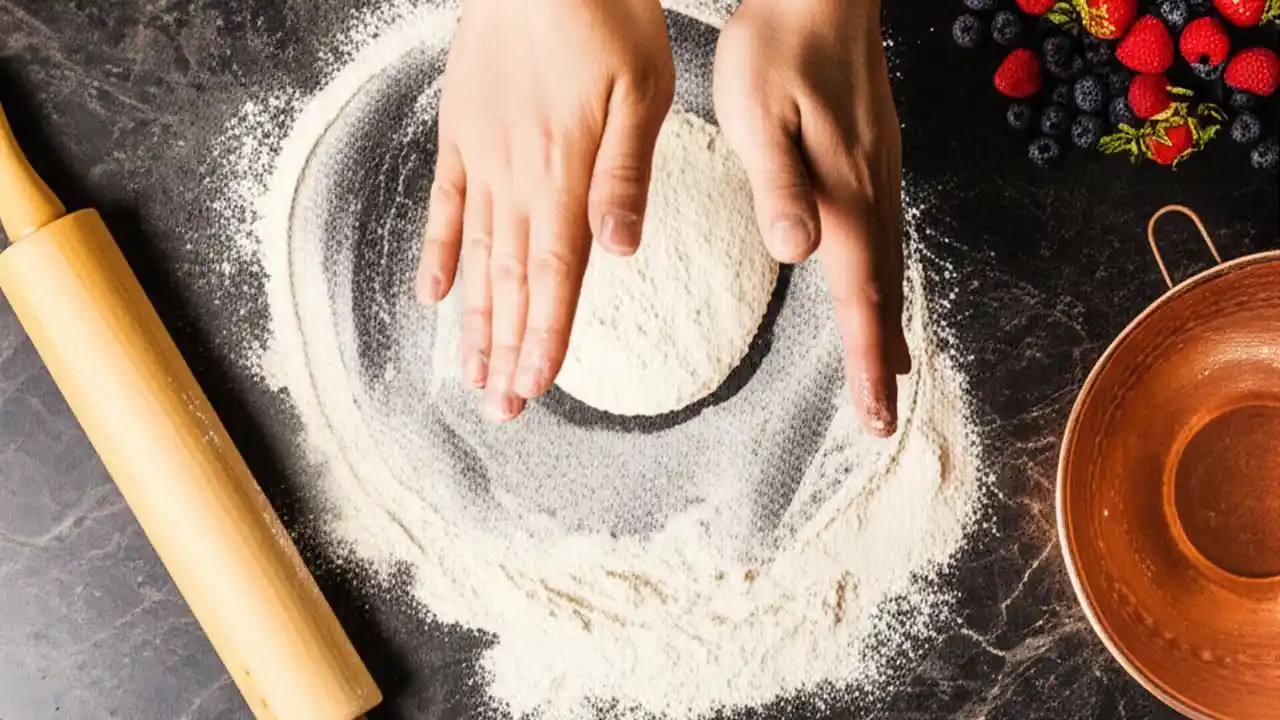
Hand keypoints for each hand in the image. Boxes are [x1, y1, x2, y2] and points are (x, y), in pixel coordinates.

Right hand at [417, 0, 673, 421]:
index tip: (533, 388)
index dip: (543, 337)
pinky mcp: (459, 132)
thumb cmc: (605, 15)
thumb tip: (617, 250)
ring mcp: (480, 157)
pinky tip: (432, 296)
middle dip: (506, 350)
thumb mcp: (642, 90)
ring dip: (474, 319)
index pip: (554, 277)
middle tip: (499, 409)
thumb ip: (625, 173)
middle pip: (510, 282)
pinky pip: (443, 205)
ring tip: (469, 372)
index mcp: (563, 173)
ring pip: (475, 256)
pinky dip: (438, 254)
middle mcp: (515, 177)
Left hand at [713, 0, 909, 436]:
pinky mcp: (874, 154)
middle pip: (883, 289)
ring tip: (886, 368)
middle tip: (882, 413)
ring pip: (888, 262)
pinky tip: (876, 285)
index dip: (865, 358)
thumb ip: (778, 185)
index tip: (875, 413)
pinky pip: (885, 232)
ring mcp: (878, 171)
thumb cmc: (776, 46)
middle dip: (881, 356)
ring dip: (886, 321)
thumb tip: (798, 253)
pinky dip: (884, 276)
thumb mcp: (758, 115)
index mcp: (840, 190)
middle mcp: (870, 189)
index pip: (859, 292)